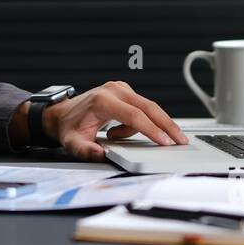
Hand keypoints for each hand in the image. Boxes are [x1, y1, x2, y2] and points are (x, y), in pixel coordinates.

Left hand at [42, 81, 186, 160]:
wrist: (62, 113)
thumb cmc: (69, 127)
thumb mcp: (72, 143)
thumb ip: (85, 150)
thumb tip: (101, 155)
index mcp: (103, 100)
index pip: (134, 115)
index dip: (151, 130)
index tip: (165, 142)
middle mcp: (114, 90)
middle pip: (149, 107)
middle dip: (167, 125)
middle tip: (181, 140)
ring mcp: (121, 89)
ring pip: (148, 107)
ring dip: (150, 126)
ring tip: (116, 138)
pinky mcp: (125, 92)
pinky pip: (141, 108)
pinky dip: (139, 123)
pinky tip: (118, 132)